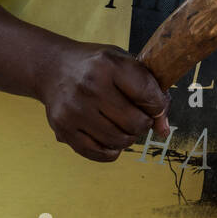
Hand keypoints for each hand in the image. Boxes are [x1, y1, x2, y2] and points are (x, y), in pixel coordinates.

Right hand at [39, 42, 170, 161]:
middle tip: (138, 117)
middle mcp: (90, 86)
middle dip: (144, 124)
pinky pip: (99, 154)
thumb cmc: (95, 66)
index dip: (158, 106)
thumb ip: (148, 90)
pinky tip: (110, 138)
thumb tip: (164, 129)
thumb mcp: (123, 63)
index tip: (155, 106)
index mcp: (108, 64)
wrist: (52, 68)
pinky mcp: (63, 129)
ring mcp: (74, 110)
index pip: (148, 95)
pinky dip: (111, 151)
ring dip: (128, 138)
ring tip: (124, 126)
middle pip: (135, 123)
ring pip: (119, 141)